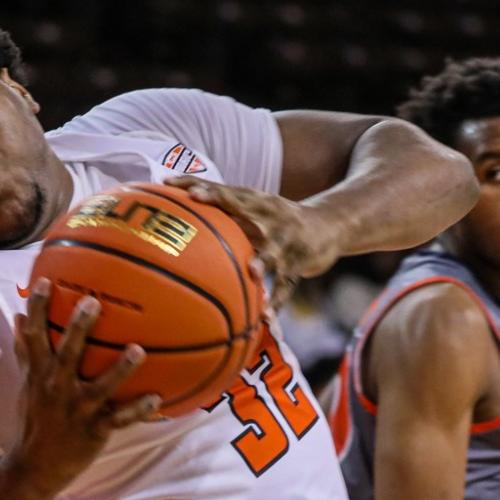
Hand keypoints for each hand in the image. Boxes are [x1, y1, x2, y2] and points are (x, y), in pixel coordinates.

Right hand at [4, 282, 160, 499]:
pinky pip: (120, 418)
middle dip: (79, 328)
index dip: (40, 309)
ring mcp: (77, 409)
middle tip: (93, 302)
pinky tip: (157, 398)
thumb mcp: (25, 384)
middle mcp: (57, 388)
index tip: (47, 281)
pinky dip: (139, 409)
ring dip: (120, 369)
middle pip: (68, 353)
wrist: (34, 466)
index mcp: (40, 374)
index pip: (35, 336)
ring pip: (101, 386)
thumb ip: (25, 351)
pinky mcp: (95, 429)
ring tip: (138, 350)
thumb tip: (17, 317)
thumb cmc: (34, 419)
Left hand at [163, 176, 342, 307]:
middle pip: (243, 205)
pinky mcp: (300, 263)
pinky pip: (287, 285)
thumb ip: (226, 214)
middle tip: (196, 198)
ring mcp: (287, 240)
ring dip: (263, 260)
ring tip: (252, 270)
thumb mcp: (257, 212)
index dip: (197, 184)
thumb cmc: (279, 222)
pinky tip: (265, 317)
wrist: (330, 224)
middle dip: (219, 200)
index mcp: (256, 201)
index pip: (223, 189)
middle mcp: (271, 215)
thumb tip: (180, 218)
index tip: (169, 182)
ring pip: (273, 251)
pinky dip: (277, 301)